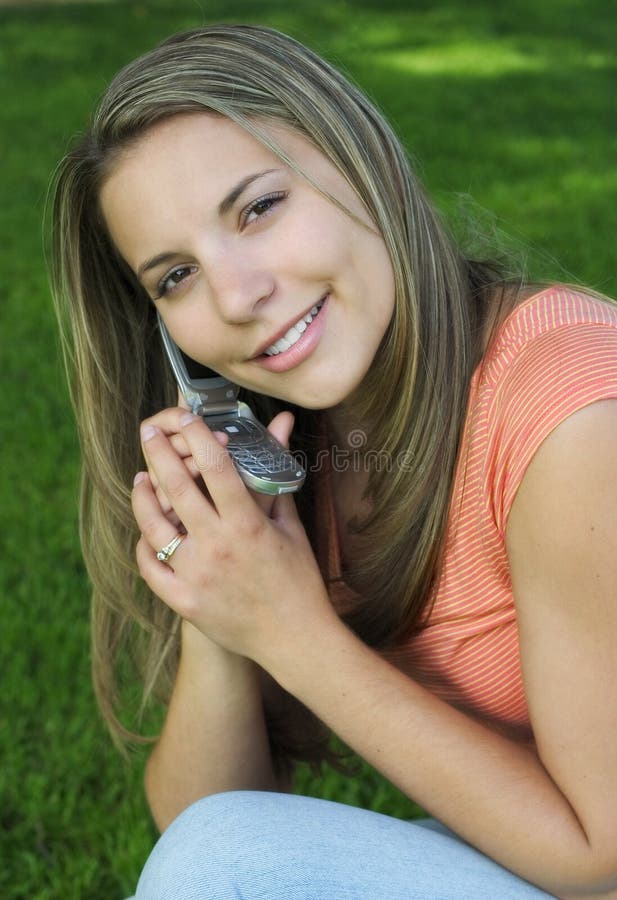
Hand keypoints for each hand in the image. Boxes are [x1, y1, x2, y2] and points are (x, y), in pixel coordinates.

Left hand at [131, 411, 334, 669]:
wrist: (294, 639)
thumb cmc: (298, 579)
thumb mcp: (290, 525)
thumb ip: (276, 474)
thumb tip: (283, 425)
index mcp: (247, 525)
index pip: (216, 466)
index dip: (197, 435)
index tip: (186, 417)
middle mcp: (217, 547)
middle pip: (176, 487)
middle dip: (158, 452)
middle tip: (149, 433)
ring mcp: (196, 576)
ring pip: (152, 526)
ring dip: (142, 496)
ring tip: (140, 478)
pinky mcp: (183, 602)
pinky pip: (150, 566)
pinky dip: (145, 544)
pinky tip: (146, 529)